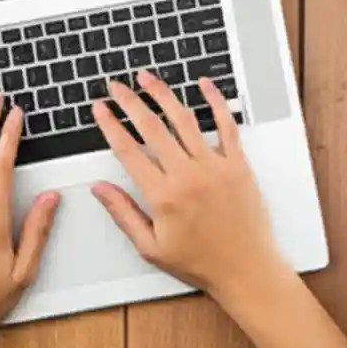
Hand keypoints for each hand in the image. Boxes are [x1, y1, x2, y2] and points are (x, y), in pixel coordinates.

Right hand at [90, 71, 289, 301]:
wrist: (246, 269)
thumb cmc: (201, 262)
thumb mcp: (151, 246)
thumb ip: (123, 213)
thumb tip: (100, 188)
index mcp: (162, 196)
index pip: (128, 150)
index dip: (110, 125)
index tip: (100, 109)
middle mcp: (187, 175)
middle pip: (151, 127)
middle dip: (130, 102)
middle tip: (116, 86)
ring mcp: (214, 167)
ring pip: (184, 120)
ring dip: (163, 94)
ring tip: (147, 78)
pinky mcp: (237, 165)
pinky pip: (226, 125)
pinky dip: (215, 102)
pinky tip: (203, 84)